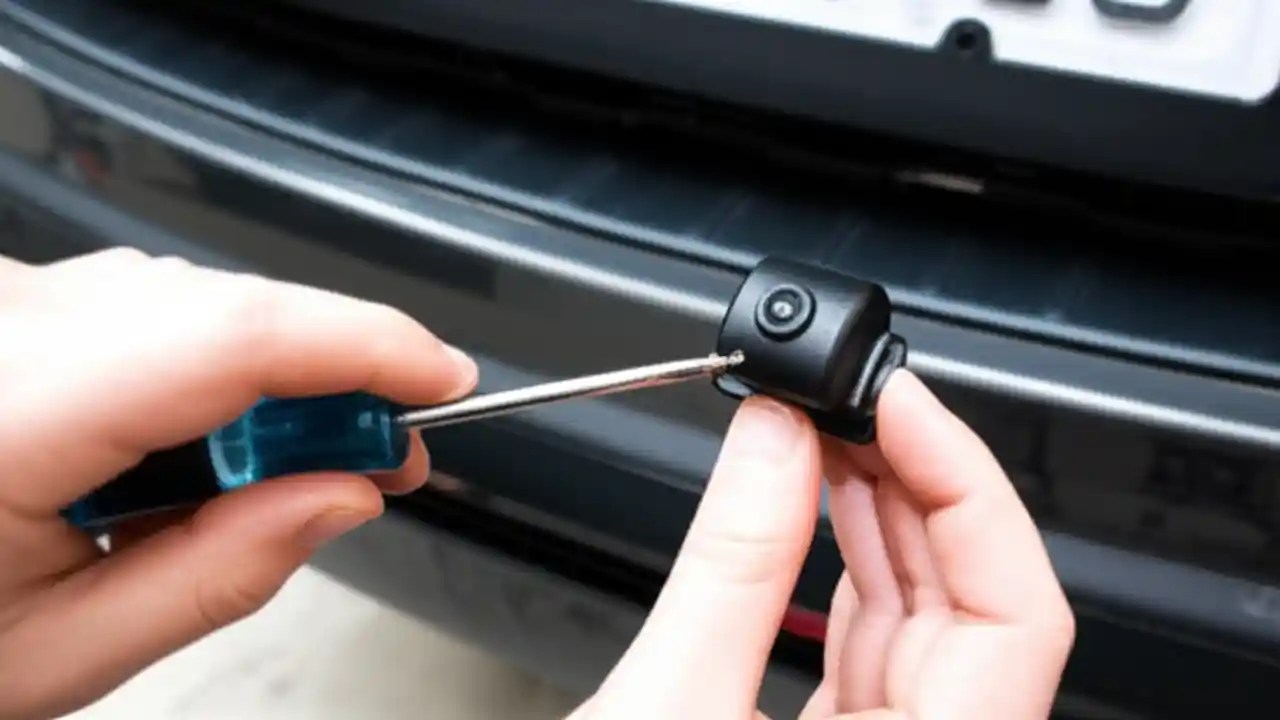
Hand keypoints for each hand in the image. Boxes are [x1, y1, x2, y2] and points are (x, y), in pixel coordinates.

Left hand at [0, 249, 476, 718]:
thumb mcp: (59, 653)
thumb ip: (221, 574)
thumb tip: (340, 496)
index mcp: (8, 414)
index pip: (232, 337)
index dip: (362, 345)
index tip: (440, 381)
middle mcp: (4, 331)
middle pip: (225, 310)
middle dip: (332, 380)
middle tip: (382, 459)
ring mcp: (5, 310)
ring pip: (192, 300)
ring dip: (272, 377)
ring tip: (299, 465)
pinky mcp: (14, 312)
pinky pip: (145, 306)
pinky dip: (212, 364)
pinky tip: (219, 436)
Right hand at [574, 371, 1073, 718]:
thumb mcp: (666, 709)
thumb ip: (730, 563)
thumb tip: (769, 439)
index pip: (1016, 615)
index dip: (968, 489)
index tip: (902, 407)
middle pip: (977, 609)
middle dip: (916, 484)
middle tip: (854, 401)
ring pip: (929, 627)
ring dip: (883, 518)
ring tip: (834, 433)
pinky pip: (879, 655)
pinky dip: (851, 573)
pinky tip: (822, 510)